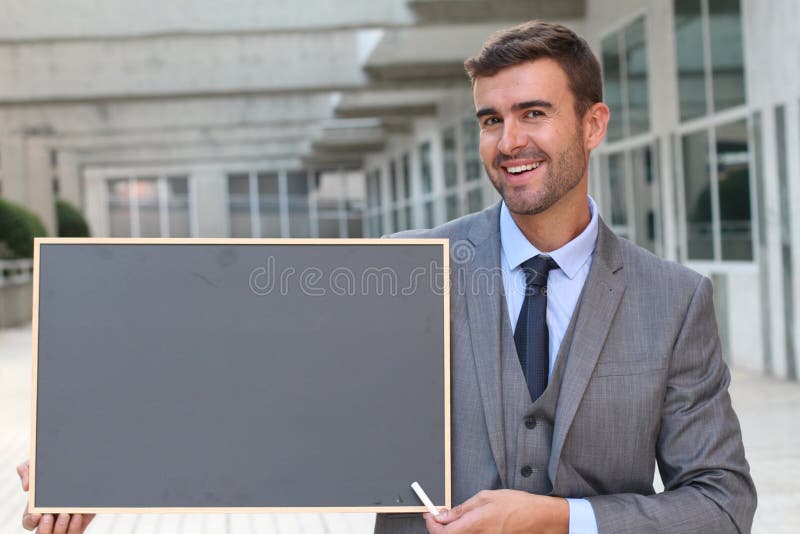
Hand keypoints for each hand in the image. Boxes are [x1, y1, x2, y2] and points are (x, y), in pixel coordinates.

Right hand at [17, 460, 95, 533]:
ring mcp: (66, 522)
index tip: (37, 514)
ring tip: (66, 514)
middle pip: (42, 533)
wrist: (85, 466)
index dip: (31, 520)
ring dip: (60, 527)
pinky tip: (78, 514)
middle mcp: (52, 517)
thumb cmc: (58, 468)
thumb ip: (27, 469)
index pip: (29, 521)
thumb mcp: (40, 465)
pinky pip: (75, 533)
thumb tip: (26, 486)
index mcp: (38, 507)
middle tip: (50, 516)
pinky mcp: (80, 522)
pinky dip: (74, 526)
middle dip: (44, 528)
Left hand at [423, 489, 568, 533]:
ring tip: (452, 518)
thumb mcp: (486, 497)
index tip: (429, 515)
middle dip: (439, 528)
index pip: (443, 533)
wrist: (539, 518)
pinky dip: (463, 532)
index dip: (432, 525)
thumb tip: (444, 515)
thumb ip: (462, 508)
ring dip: (451, 531)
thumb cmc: (517, 505)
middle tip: (438, 516)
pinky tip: (465, 524)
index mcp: (476, 524)